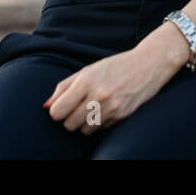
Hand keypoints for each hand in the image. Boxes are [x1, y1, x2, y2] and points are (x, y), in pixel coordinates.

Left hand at [43, 22, 187, 132]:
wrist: (148, 64)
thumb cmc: (115, 66)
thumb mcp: (88, 70)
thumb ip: (65, 87)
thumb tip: (46, 106)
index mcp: (86, 80)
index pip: (58, 111)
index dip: (57, 111)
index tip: (63, 107)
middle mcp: (98, 95)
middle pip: (69, 124)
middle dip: (70, 119)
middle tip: (78, 108)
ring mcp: (111, 107)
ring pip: (84, 130)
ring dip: (85, 123)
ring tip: (93, 108)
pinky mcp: (122, 116)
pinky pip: (100, 129)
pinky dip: (100, 123)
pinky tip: (107, 109)